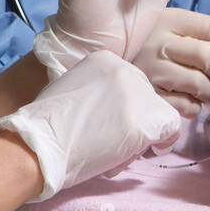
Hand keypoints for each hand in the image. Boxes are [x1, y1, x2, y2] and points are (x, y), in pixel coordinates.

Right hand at [0, 51, 181, 201]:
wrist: (38, 146)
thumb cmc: (47, 128)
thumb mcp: (73, 90)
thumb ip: (98, 91)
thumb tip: (116, 109)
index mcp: (105, 58)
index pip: (132, 84)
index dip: (127, 109)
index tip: (113, 125)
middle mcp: (124, 69)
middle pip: (148, 98)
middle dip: (136, 122)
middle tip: (114, 142)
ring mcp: (137, 92)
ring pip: (159, 114)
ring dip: (143, 136)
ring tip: (115, 151)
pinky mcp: (145, 118)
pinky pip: (171, 128)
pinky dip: (164, 142)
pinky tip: (145, 152)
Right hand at [133, 8, 209, 116]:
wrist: (120, 61)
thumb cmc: (159, 43)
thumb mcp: (183, 28)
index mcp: (171, 22)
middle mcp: (159, 45)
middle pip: (207, 57)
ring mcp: (152, 72)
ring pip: (199, 84)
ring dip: (207, 89)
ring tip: (199, 84)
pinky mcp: (150, 97)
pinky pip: (186, 106)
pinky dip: (193, 105)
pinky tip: (185, 96)